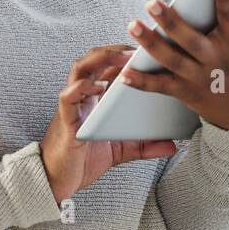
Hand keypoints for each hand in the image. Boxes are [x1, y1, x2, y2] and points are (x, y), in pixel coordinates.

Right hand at [39, 44, 178, 203]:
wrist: (57, 181)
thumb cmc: (83, 160)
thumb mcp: (121, 151)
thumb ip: (144, 146)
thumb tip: (171, 146)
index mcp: (94, 98)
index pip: (107, 66)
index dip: (124, 54)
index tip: (145, 50)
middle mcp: (82, 96)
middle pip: (94, 59)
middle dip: (115, 49)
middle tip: (138, 49)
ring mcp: (72, 105)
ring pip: (80, 69)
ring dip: (101, 58)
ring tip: (123, 58)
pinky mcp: (66, 120)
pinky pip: (68, 97)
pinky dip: (81, 88)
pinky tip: (96, 86)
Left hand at [120, 0, 228, 133]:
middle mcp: (216, 62)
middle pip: (190, 39)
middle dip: (171, 21)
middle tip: (152, 3)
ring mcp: (199, 79)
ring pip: (170, 60)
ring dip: (149, 44)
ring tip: (132, 26)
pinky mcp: (186, 94)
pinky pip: (160, 87)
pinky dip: (141, 82)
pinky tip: (123, 72)